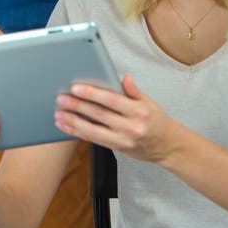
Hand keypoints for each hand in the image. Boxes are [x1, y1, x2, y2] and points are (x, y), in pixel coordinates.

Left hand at [54, 75, 177, 164]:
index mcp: (139, 111)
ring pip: (93, 130)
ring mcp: (123, 140)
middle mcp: (131, 127)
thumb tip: (124, 78)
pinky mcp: (117, 148)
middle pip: (99, 115)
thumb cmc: (157, 120)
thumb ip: (134, 90)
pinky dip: (78, 132)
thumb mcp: (150, 102)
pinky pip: (94, 140)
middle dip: (78, 106)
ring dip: (73, 122)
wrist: (169, 147)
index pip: (112, 100)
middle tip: (61, 99)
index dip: (92, 94)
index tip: (76, 88)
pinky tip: (66, 125)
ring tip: (58, 114)